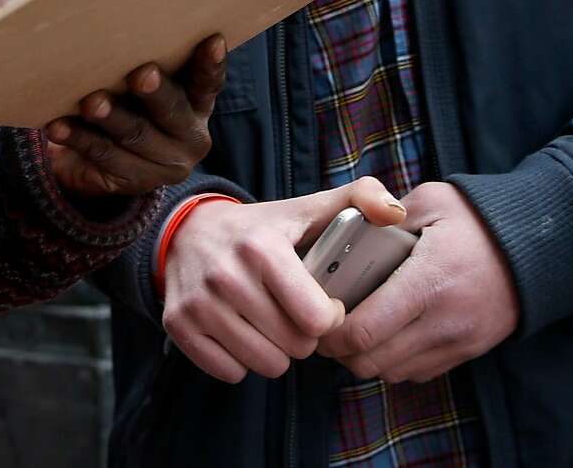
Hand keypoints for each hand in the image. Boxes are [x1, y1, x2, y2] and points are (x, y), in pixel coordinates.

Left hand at [42, 35, 227, 199]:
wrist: (105, 163)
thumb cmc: (128, 103)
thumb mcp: (146, 85)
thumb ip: (148, 60)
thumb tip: (120, 17)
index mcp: (198, 105)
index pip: (208, 83)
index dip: (211, 64)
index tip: (212, 40)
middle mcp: (189, 136)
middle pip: (172, 111)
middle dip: (155, 93)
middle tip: (142, 74)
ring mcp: (163, 163)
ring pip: (134, 135)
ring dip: (110, 117)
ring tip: (90, 102)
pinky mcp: (132, 181)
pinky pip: (103, 156)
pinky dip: (79, 138)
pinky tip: (58, 125)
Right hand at [161, 177, 406, 383]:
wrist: (188, 231)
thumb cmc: (262, 227)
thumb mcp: (308, 207)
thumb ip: (360, 200)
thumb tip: (394, 213)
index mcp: (262, 248)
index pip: (316, 318)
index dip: (329, 316)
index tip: (323, 301)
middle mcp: (226, 276)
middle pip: (295, 346)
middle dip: (304, 335)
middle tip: (294, 312)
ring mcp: (199, 303)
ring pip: (265, 364)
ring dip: (276, 350)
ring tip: (271, 322)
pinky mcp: (179, 325)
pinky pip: (230, 372)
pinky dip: (241, 360)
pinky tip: (242, 331)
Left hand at [316, 181, 518, 382]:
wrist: (541, 246)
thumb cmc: (479, 220)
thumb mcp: (433, 200)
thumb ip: (387, 212)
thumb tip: (348, 222)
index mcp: (428, 281)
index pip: (365, 329)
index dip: (330, 331)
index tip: (317, 313)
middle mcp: (443, 321)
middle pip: (371, 360)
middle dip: (340, 349)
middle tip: (327, 324)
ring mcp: (458, 342)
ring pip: (391, 372)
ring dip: (365, 358)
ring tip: (354, 329)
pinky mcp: (467, 352)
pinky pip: (417, 373)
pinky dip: (394, 362)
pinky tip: (387, 334)